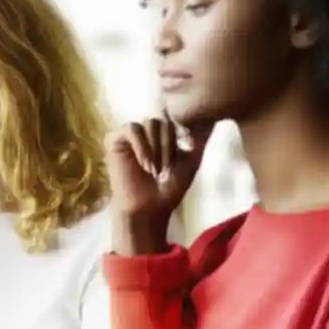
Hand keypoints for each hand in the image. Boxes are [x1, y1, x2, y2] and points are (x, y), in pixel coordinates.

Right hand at [105, 116, 212, 254]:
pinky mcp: (115, 140)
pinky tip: (145, 164)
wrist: (149, 209)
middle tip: (166, 170)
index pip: (176, 118)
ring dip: (156, 148)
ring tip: (155, 170)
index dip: (181, 135)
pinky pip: (132, 129)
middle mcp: (148, 131)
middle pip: (164, 120)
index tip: (183, 156)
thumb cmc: (169, 189)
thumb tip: (213, 120)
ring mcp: (132, 135)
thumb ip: (199, 140)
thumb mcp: (191, 161)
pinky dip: (141, 146)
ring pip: (149, 123)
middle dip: (169, 146)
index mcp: (165, 134)